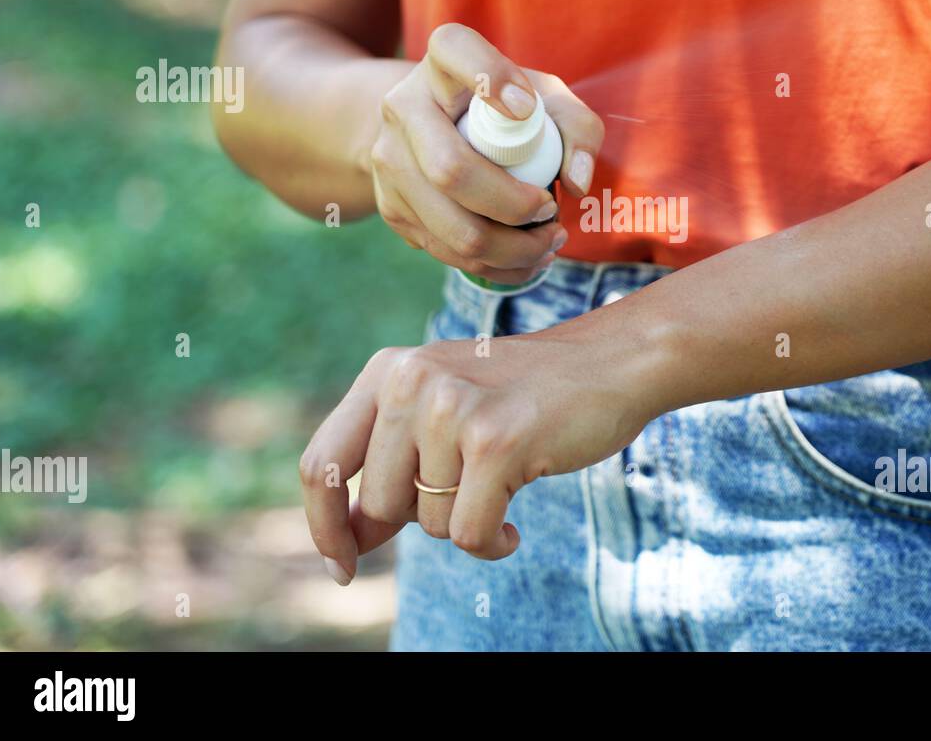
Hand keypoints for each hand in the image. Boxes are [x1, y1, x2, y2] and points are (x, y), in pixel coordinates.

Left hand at [299, 328, 656, 581]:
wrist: (610, 363)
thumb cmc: (523, 398)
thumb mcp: (442, 411)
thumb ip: (390, 465)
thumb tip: (346, 544)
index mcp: (386, 371)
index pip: (320, 463)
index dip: (325, 524)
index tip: (343, 566)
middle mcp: (410, 381)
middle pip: (376, 503)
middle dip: (418, 518)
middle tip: (467, 489)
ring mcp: (453, 408)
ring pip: (426, 523)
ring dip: (466, 522)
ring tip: (501, 485)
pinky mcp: (497, 441)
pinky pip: (467, 535)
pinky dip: (493, 543)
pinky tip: (516, 521)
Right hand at [370, 23, 603, 283]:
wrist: (433, 133)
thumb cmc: (505, 112)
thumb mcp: (546, 100)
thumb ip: (577, 127)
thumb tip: (575, 182)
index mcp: (442, 62)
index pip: (455, 51)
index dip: (490, 78)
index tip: (527, 109)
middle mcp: (402, 106)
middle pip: (451, 171)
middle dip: (513, 205)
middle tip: (552, 210)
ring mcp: (389, 161)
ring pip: (451, 227)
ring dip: (512, 249)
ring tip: (549, 243)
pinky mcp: (392, 208)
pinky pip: (446, 252)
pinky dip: (496, 266)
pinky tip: (527, 258)